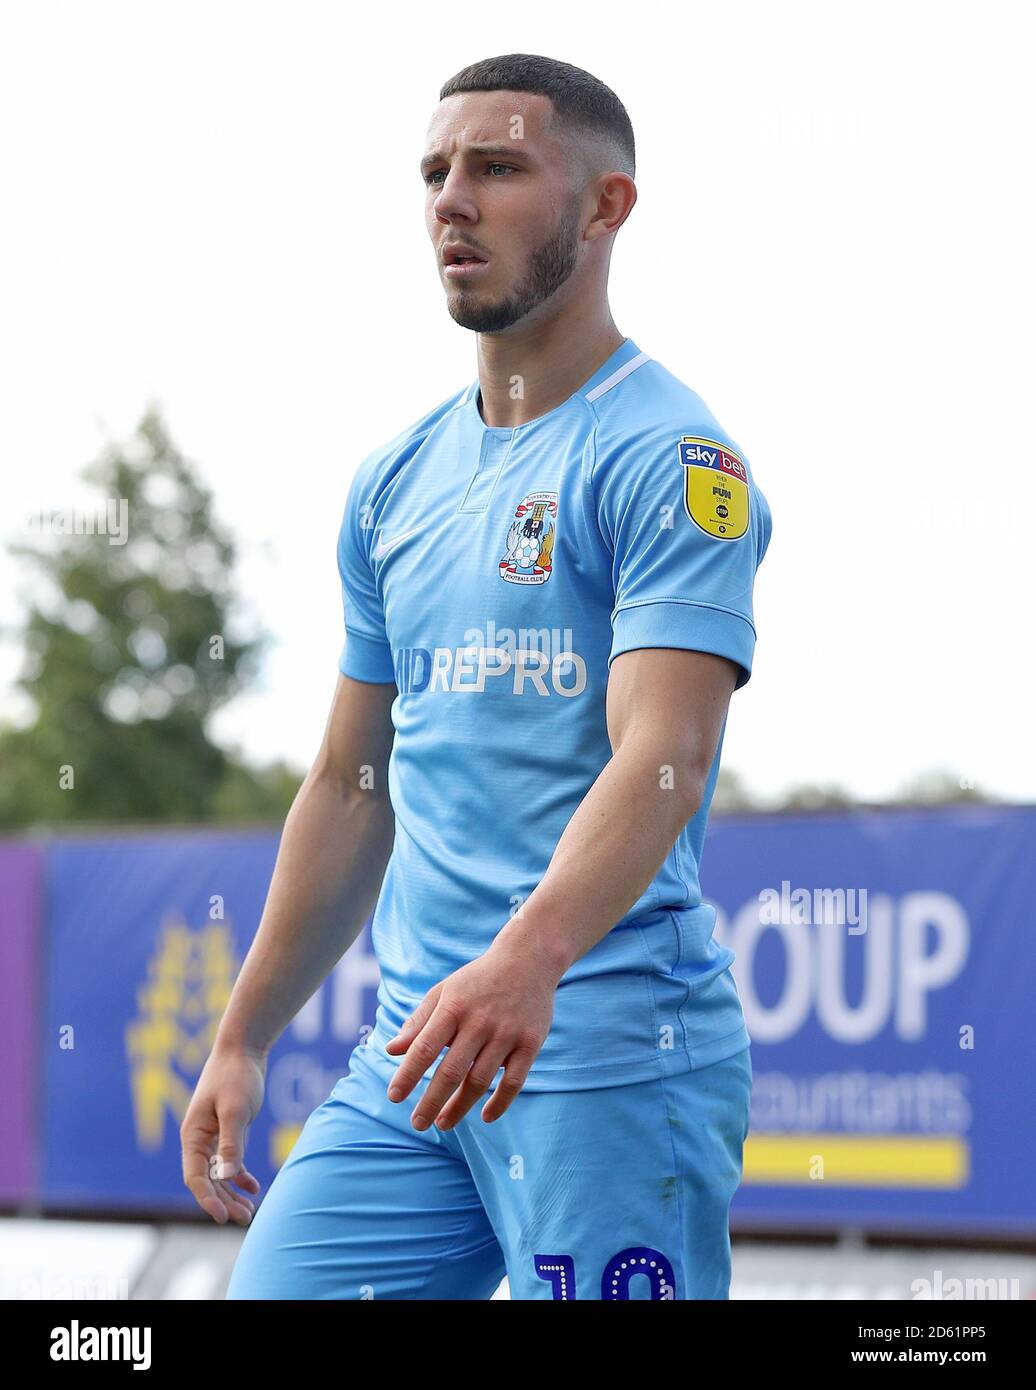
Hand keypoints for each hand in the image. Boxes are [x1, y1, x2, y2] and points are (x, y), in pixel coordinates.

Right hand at [181, 1041, 265, 1224]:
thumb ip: (231, 1143)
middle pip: (208, 1180)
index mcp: (193, 1135)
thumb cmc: (235, 1076)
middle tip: (244, 1219)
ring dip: (232, 1193)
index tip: (222, 1217)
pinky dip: (241, 1175)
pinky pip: (231, 1161)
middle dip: (223, 1201)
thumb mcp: (234, 1110)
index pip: (195, 1177)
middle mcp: (199, 1139)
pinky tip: (254, 1187)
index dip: (207, 1199)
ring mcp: (214, 1136)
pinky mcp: (229, 1131)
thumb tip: (228, 1177)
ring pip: (220, 1174)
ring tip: (249, 1212)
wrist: (243, 1049)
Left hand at [383, 935, 558, 1128]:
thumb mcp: (444, 992)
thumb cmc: (477, 981)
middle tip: (417, 1123)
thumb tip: (391, 1050)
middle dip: (431, 1101)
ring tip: (443, 1123)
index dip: (408, 1075)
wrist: (528, 960)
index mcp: (453, 1007)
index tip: (394, 1097)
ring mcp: (507, 1033)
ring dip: (460, 1107)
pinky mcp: (530, 1043)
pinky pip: (514, 1081)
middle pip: (451, 1071)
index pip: (425, 1048)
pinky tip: (485, 1116)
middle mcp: (479, 1021)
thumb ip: (418, 1022)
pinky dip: (499, 1103)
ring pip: (480, 1080)